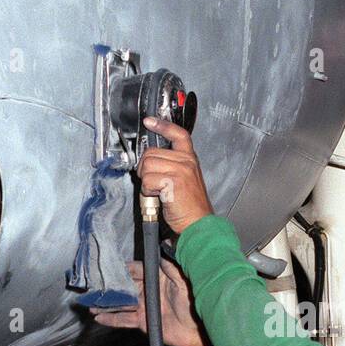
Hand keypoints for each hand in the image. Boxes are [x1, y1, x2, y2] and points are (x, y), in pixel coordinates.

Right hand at [90, 258, 208, 345]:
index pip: (136, 270)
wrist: (200, 329)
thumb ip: (169, 263)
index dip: (123, 268)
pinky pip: (124, 320)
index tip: (108, 266)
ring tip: (90, 301)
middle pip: (125, 287)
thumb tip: (162, 243)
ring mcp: (145, 307)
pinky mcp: (144, 322)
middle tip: (94, 284)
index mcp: (158, 278)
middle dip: (110, 286)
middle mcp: (149, 291)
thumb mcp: (182, 277)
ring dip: (106, 302)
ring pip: (121, 303)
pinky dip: (110, 319)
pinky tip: (98, 317)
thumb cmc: (196, 301)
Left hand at [136, 118, 212, 234]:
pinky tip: (159, 197)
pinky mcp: (173, 180)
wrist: (198, 224)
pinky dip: (148, 191)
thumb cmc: (190, 208)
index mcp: (190, 159)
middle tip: (153, 184)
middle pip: (151, 153)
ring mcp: (181, 169)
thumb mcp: (184, 180)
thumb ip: (171, 166)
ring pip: (147, 166)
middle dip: (146, 169)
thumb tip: (150, 162)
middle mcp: (186, 161)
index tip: (150, 121)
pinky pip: (148, 180)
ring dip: (146, 181)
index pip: (178, 134)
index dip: (162, 126)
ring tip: (158, 192)